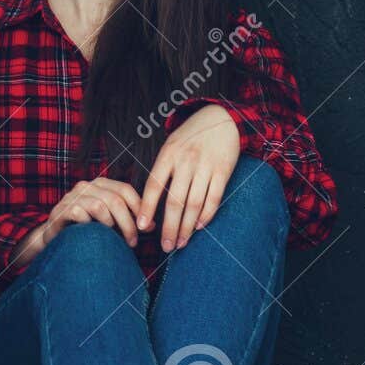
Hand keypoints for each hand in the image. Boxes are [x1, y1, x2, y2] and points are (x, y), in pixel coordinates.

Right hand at [16, 176, 143, 268]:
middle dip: (128, 223)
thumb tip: (153, 225)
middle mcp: (86, 186)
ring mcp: (72, 197)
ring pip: (100, 205)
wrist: (55, 237)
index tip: (148, 228)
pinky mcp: (61, 209)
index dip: (139, 208)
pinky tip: (92, 234)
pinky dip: (90, 225)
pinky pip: (80, 213)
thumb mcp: (110, 221)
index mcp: (101, 185)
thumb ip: (129, 219)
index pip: (125, 190)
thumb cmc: (87, 229)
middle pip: (115, 199)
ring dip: (111, 225)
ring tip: (114, 240)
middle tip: (133, 242)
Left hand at [137, 105, 240, 252]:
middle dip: (169, 227)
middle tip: (165, 246)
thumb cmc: (190, 137)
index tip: (141, 227)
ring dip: (187, 227)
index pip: (154, 185)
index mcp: (168, 155)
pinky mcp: (223, 170)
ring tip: (181, 243)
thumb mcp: (171, 146)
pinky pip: (214, 198)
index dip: (147, 208)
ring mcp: (205, 166)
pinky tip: (199, 227)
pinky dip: (206, 215)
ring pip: (194, 203)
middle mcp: (185, 161)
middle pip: (175, 201)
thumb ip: (162, 170)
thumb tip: (149, 203)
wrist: (220, 118)